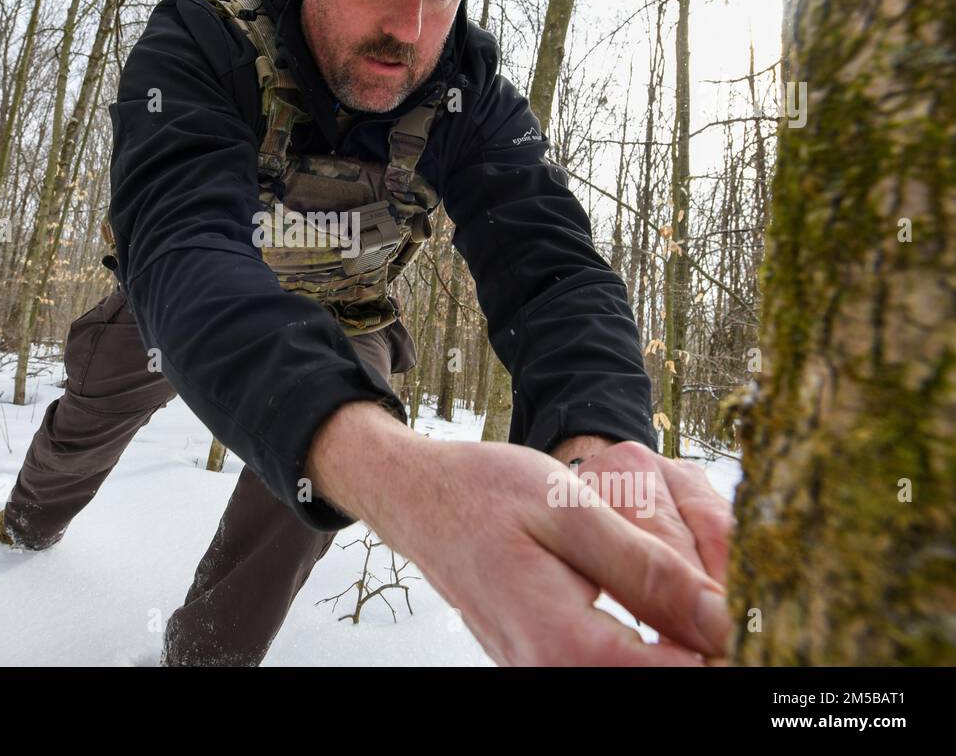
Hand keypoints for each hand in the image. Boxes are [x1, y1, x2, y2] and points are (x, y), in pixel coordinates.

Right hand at [304, 402, 732, 665]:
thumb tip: (722, 617)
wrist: (417, 497)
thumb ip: (648, 569)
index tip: (759, 611)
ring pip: (639, 678)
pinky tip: (669, 610)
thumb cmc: (486, 492)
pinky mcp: (543, 663)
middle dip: (709, 649)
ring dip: (683, 650)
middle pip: (662, 684)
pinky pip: (613, 669)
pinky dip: (654, 648)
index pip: (677, 677)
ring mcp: (543, 673)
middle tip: (740, 601)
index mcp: (563, 643)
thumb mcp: (571, 511)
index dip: (728, 650)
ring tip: (705, 601)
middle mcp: (551, 674)